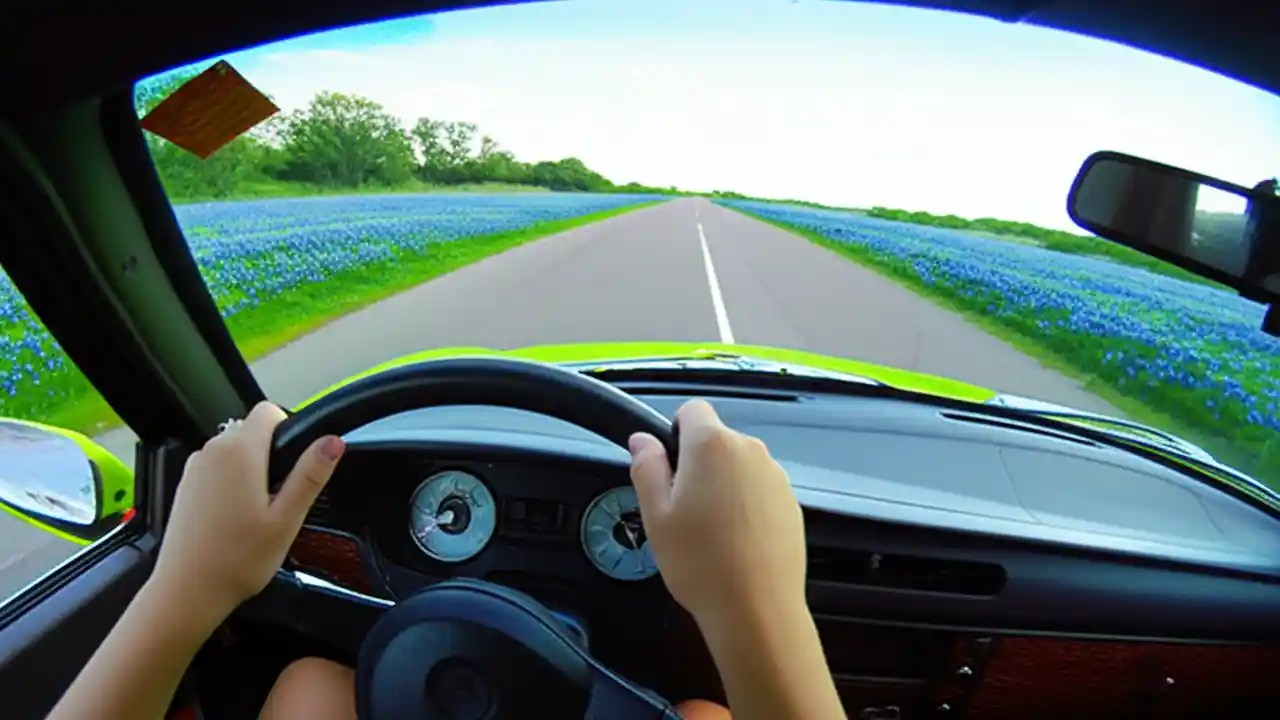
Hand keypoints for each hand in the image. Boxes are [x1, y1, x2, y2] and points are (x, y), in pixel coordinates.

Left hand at [151, 401, 345, 618]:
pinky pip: (216, 468)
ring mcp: (195, 467)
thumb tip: (334, 441)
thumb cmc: (238, 559)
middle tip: (280, 499)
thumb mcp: (287, 518)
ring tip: (256, 513)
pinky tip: (234, 518)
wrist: (186, 591)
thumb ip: (311, 474)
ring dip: (250, 469)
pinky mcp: (186, 485)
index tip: (295, 464)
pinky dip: (230, 482)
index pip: (269, 411)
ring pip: (234, 450)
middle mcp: (212, 450)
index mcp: (240, 451)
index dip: (289, 429)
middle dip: (271, 454)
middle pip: (252, 430)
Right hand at [628, 399, 806, 626]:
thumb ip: (646, 467)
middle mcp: (750, 451)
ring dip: (722, 486)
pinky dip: (745, 506)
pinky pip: (758, 490)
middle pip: (715, 439)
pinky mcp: (790, 502)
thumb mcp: (655, 515)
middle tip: (681, 509)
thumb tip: (641, 440)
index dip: (674, 432)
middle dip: (696, 464)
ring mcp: (775, 477)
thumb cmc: (702, 564)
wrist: (756, 609)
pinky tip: (733, 541)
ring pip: (738, 466)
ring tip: (708, 532)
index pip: (692, 409)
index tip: (667, 465)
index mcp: (713, 445)